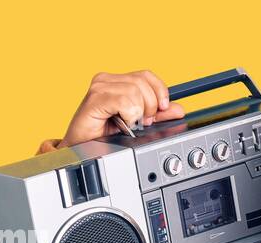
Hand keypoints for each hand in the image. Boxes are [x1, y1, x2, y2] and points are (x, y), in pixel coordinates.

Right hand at [60, 70, 185, 147]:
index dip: (160, 91)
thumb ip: (158, 115)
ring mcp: (100, 87)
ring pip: (136, 91)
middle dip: (151, 105)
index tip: (163, 108)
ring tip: (129, 124)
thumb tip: (178, 109)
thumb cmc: (103, 136)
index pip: (147, 75)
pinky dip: (129, 115)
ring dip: (138, 112)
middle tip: (142, 122)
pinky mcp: (95, 98)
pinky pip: (125, 101)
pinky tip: (122, 123)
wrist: (82, 149)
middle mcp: (107, 80)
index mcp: (117, 81)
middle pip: (144, 82)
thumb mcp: (138, 123)